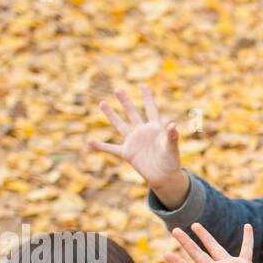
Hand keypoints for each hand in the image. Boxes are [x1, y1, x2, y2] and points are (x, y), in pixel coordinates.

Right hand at [88, 83, 186, 203]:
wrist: (165, 177)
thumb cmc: (172, 162)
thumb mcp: (172, 148)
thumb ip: (172, 136)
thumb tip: (173, 125)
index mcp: (155, 129)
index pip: (151, 109)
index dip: (147, 97)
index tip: (143, 85)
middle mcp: (142, 132)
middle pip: (133, 113)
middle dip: (125, 101)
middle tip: (118, 89)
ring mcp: (134, 142)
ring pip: (120, 125)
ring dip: (111, 115)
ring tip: (103, 103)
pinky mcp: (127, 153)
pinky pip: (111, 148)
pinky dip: (101, 146)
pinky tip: (89, 141)